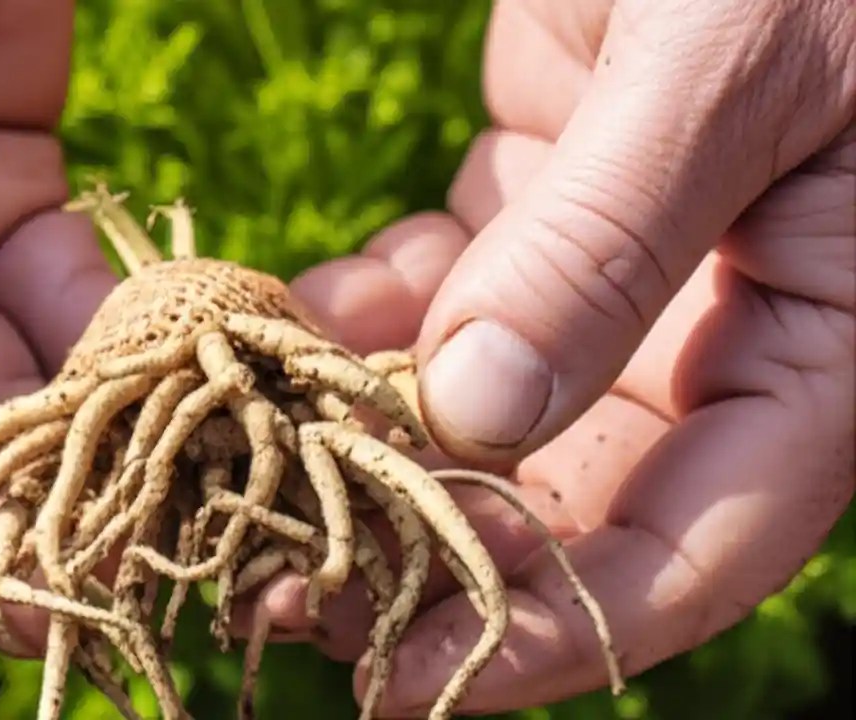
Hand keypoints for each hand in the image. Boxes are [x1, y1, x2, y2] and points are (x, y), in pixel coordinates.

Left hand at [288, 0, 853, 713]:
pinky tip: (253, 340)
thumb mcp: (734, 71)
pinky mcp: (533, 208)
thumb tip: (479, 416)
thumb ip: (611, 245)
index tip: (396, 682)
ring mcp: (614, 277)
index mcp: (823, 355)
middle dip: (418, 551)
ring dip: (356, 443)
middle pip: (560, 502)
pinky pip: (427, 297)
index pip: (689, 554)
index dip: (546, 635)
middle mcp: (713, 340)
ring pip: (477, 408)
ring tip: (232, 481)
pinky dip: (343, 324)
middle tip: (272, 592)